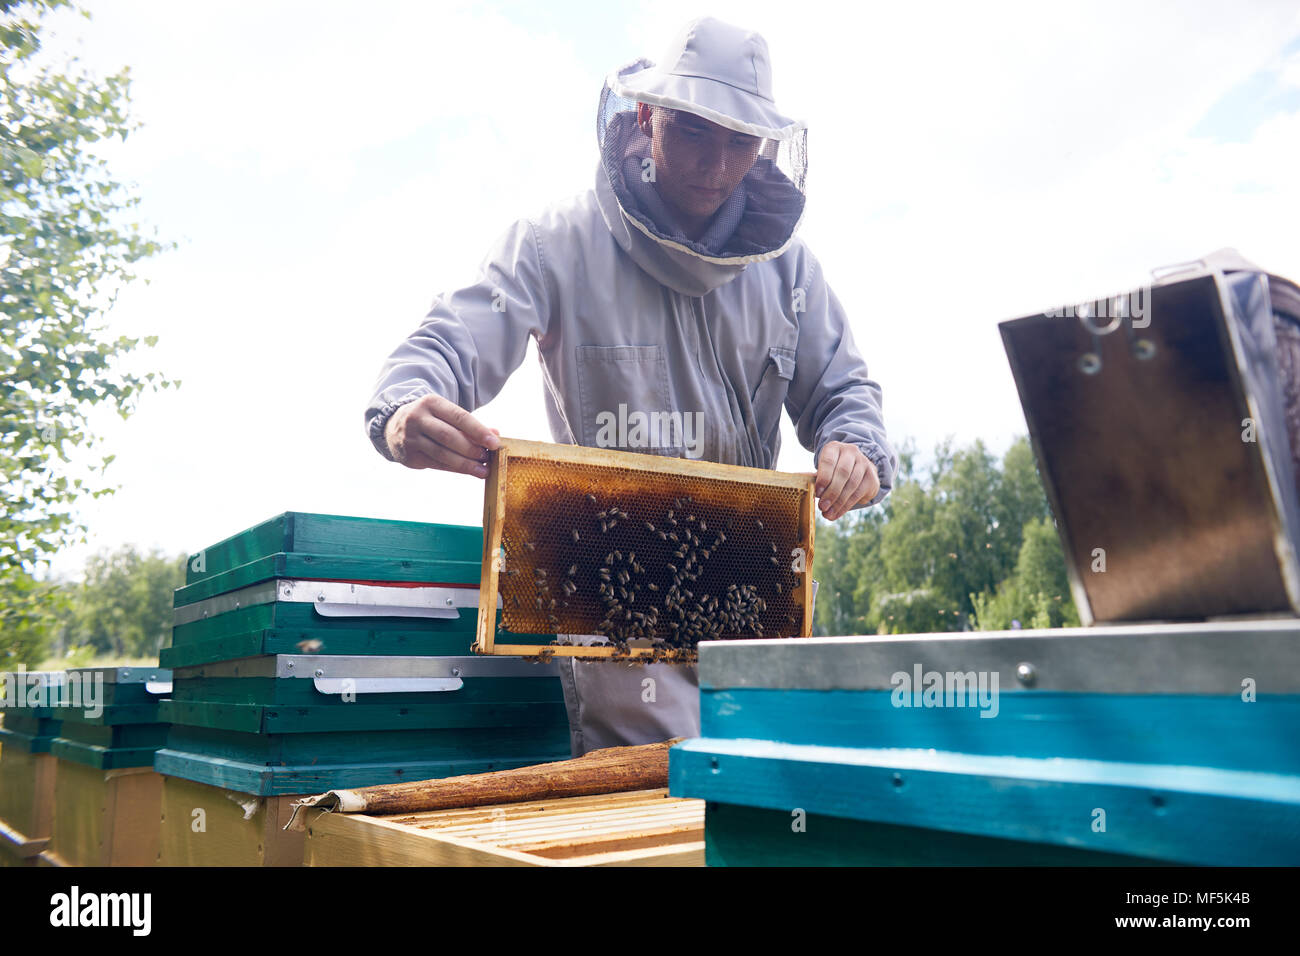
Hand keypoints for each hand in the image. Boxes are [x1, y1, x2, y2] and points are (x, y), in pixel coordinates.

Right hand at [383, 394, 499, 476]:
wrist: (395, 425)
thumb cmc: (431, 419)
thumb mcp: (446, 414)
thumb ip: (470, 424)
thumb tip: (495, 434)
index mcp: (431, 403)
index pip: (459, 417)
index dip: (479, 431)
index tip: (494, 443)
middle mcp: (417, 419)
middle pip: (449, 436)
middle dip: (472, 449)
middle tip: (488, 457)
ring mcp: (411, 438)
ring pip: (442, 454)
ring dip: (465, 463)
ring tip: (482, 469)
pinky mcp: (409, 456)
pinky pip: (436, 464)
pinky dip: (455, 468)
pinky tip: (469, 471)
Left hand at [814, 441, 879, 519]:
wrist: (856, 467)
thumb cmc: (832, 470)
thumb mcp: (823, 469)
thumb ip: (816, 478)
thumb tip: (804, 488)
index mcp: (834, 448)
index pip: (829, 461)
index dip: (823, 478)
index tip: (817, 493)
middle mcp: (851, 452)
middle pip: (842, 473)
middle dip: (831, 492)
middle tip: (822, 507)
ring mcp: (864, 463)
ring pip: (852, 484)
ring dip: (839, 502)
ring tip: (827, 514)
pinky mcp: (871, 477)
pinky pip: (859, 493)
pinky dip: (846, 506)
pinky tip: (837, 513)